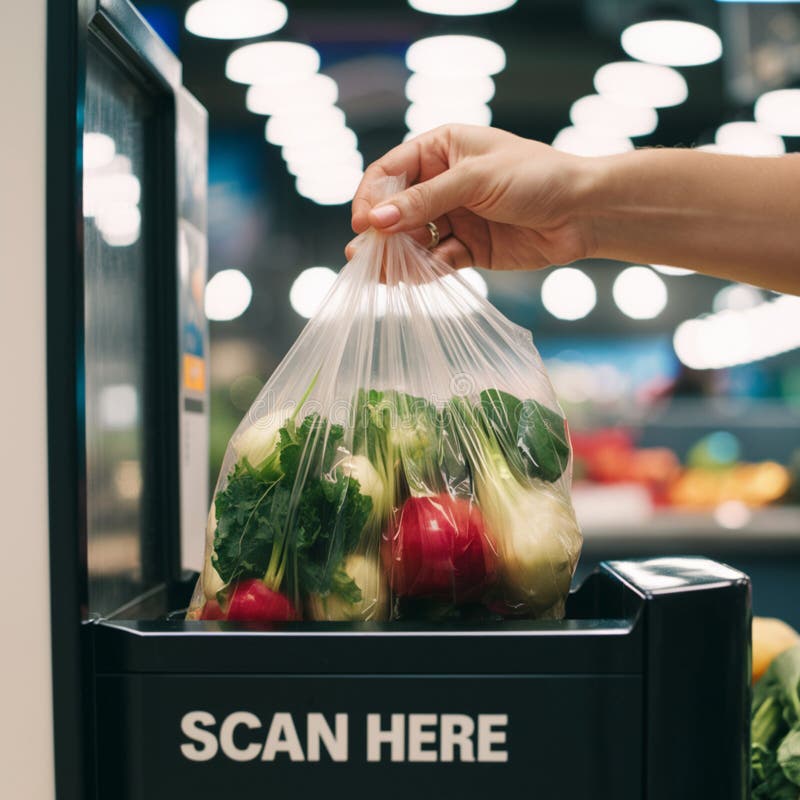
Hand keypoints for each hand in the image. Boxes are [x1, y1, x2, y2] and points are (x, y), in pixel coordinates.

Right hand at [347, 124, 596, 270]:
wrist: (583, 212)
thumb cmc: (536, 177)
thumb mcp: (475, 180)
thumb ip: (425, 201)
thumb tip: (375, 221)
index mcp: (441, 150)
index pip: (391, 172)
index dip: (372, 197)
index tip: (363, 224)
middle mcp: (443, 183)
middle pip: (397, 210)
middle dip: (380, 234)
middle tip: (362, 257)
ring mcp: (454, 217)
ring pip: (413, 239)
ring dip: (397, 257)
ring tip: (381, 275)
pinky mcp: (468, 248)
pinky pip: (436, 260)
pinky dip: (423, 271)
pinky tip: (411, 279)